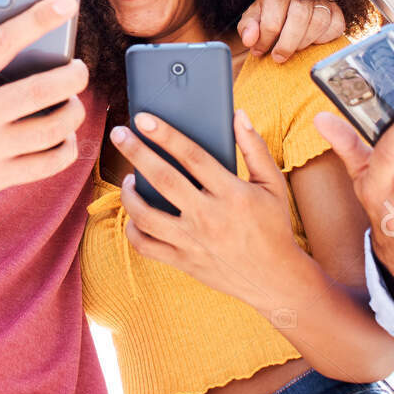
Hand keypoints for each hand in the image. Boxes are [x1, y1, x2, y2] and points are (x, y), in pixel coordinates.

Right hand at [0, 0, 89, 217]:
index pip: (2, 42)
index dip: (38, 19)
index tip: (66, 3)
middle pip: (40, 91)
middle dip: (72, 76)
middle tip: (78, 68)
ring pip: (52, 128)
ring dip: (73, 111)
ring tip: (72, 101)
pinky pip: (47, 164)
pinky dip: (66, 148)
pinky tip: (64, 137)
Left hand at [112, 109, 304, 311]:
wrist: (275, 280)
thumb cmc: (273, 225)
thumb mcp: (273, 184)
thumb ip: (254, 147)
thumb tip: (239, 114)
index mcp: (231, 193)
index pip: (192, 156)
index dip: (165, 134)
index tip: (143, 118)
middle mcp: (209, 217)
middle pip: (163, 179)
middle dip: (136, 153)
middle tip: (118, 134)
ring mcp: (193, 242)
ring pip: (146, 215)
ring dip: (128, 193)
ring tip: (128, 178)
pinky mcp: (183, 261)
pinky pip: (146, 246)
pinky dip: (133, 228)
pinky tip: (134, 213)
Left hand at [238, 0, 345, 61]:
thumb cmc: (272, 8)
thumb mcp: (255, 14)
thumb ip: (248, 26)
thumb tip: (249, 40)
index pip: (273, 18)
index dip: (264, 40)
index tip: (259, 51)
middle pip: (299, 18)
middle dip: (286, 44)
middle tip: (278, 57)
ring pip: (318, 23)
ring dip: (303, 42)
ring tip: (293, 48)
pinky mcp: (337, 10)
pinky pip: (335, 27)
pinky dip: (323, 39)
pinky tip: (310, 41)